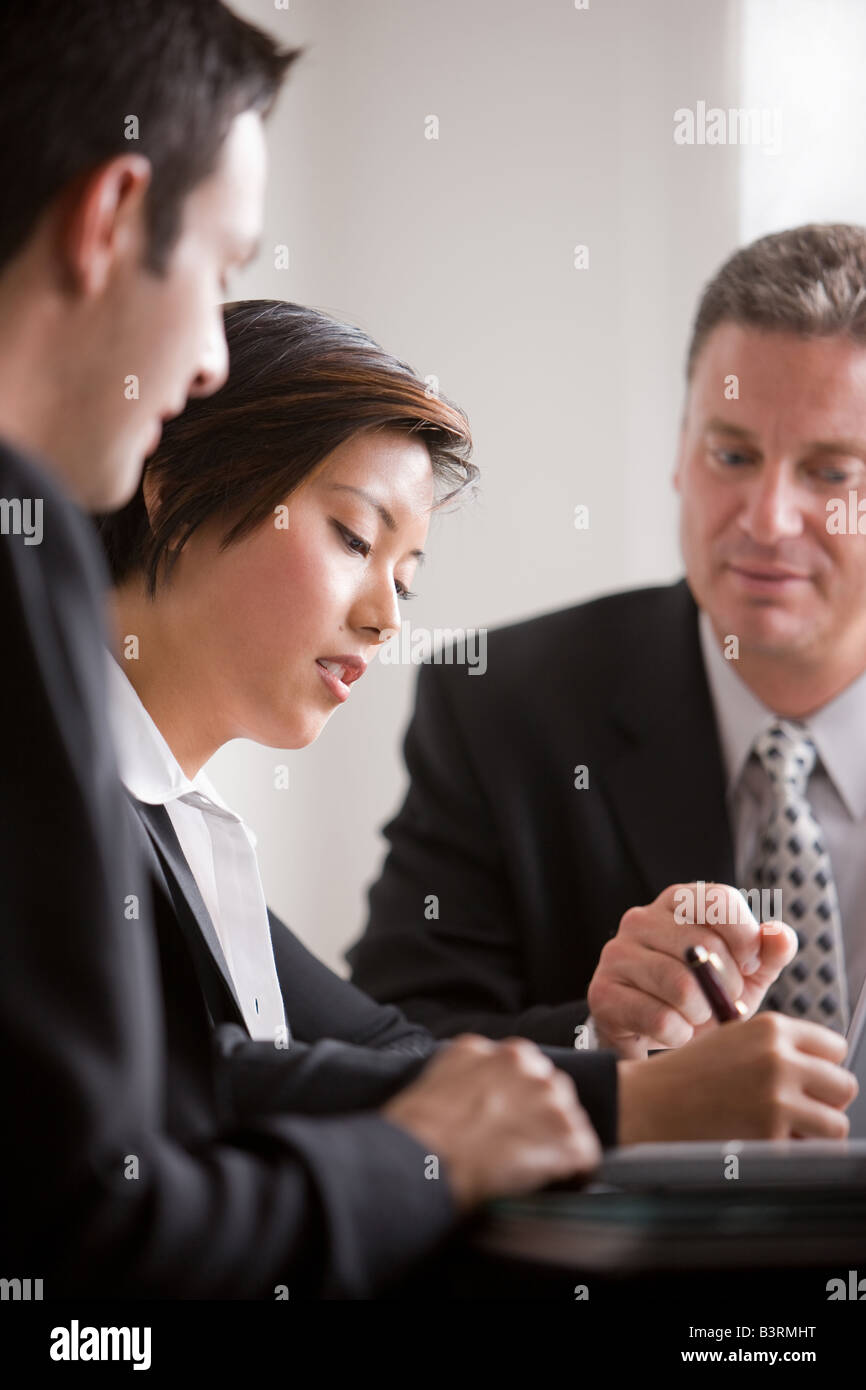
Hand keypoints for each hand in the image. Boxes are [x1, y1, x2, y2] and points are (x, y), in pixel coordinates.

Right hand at [382, 1034, 600, 1209]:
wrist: (419, 1162)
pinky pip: (584, 1159)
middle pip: (550, 1092)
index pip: (522, 1072)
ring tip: (526, 1171)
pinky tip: (546, 1186)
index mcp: (490, 1049)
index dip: (516, 1103)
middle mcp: (525, 1064)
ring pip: (568, 1124)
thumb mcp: (435, 1079)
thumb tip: (477, 1094)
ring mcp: (550, 1099)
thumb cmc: (415, 1133)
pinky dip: (571, 1177)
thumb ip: (468, 1074)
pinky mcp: (568, 1138)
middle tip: (514, 1149)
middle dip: (538, 1120)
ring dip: (554, 1147)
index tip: (506, 1122)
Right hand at [587, 882, 797, 1057]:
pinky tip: (675, 1034)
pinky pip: (659, 1019)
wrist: (654, 1036)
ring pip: (680, 986)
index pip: (719, 900)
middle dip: (728, 987)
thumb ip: (768, 953)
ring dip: (703, 1014)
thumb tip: (779, 936)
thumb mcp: (745, 973)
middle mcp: (640, 918)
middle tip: (725, 1004)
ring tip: (699, 1019)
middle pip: (703, 946)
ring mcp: (616, 954)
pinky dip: (679, 1036)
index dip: (745, 938)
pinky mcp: (602, 993)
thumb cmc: (705, 995)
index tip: (749, 968)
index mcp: (678, 901)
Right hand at [617, 1011, 856, 1142]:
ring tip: (784, 1127)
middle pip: (844, 1085)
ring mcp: (777, 1098)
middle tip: (799, 1106)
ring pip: (836, 1123)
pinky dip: (794, 1150)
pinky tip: (765, 1139)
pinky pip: (810, 1150)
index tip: (808, 1078)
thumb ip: (779, 1047)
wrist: (652, 1102)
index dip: (823, 1066)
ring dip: (814, 1130)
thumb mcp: (735, 1038)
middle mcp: (779, 1059)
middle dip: (825, 1100)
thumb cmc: (691, 1073)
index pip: (835, 1048)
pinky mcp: (770, 1135)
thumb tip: (824, 1069)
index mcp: (772, 1028)